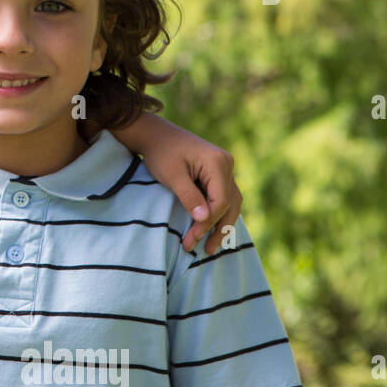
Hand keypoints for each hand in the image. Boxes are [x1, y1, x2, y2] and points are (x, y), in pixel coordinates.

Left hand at [147, 136, 241, 255]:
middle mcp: (227, 165)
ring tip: (209, 246)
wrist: (155, 135)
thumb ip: (188, 196)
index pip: (221, 201)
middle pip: (231, 204)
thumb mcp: (171, 175)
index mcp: (218, 163)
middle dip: (219, 229)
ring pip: (230, 202)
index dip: (208, 223)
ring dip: (221, 224)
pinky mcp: (217, 173)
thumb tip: (204, 219)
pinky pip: (223, 197)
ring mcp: (224, 168)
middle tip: (206, 251)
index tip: (192, 238)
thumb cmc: (161, 153)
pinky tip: (210, 229)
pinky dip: (217, 214)